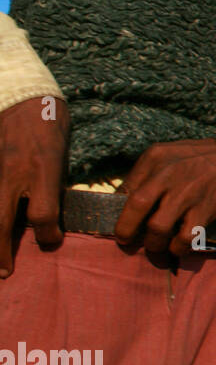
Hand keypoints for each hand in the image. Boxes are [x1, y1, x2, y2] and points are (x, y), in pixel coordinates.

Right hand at [0, 96, 67, 276]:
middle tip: (5, 273)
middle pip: (0, 222)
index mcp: (42, 168)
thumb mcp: (60, 150)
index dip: (48, 234)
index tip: (51, 240)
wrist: (17, 91)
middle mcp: (13, 171)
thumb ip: (53, 180)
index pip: (42, 214)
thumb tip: (49, 210)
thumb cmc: (48, 118)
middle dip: (0, 252)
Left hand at [115, 139, 215, 255]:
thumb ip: (146, 172)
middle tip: (125, 240)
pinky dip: (177, 248)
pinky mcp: (205, 209)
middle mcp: (168, 174)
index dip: (118, 210)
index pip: (126, 188)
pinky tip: (176, 248)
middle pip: (137, 206)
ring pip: (158, 227)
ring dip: (152, 243)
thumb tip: (122, 200)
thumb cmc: (198, 159)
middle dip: (126, 229)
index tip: (119, 222)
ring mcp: (188, 193)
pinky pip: (184, 238)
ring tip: (154, 246)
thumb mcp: (168, 154)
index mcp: (155, 158)